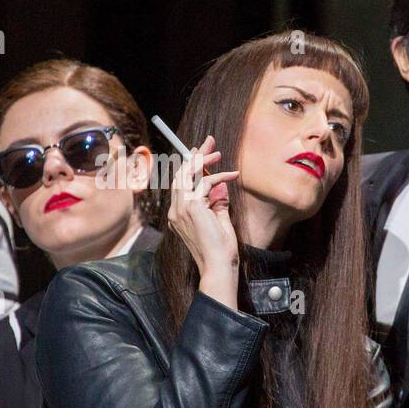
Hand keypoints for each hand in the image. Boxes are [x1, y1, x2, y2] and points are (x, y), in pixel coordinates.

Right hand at [166, 133, 239, 280]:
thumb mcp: (219, 221)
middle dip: (194, 155)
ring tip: (218, 152)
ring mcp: (181, 209)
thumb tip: (220, 187)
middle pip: (181, 174)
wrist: (218, 266)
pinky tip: (232, 175)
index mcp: (179, 215)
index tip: (200, 153)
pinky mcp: (192, 208)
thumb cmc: (220, 250)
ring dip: (204, 160)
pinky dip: (219, 176)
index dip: (190, 166)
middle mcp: (176, 211)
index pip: (181, 184)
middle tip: (209, 141)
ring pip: (187, 174)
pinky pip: (205, 183)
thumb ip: (216, 203)